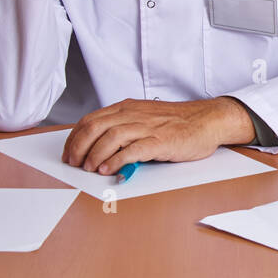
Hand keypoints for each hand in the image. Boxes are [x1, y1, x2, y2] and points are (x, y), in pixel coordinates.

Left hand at [61, 97, 256, 174]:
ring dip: (95, 155)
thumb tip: (100, 147)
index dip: (74, 138)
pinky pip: (133, 150)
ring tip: (90, 169)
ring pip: (110, 137)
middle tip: (74, 163)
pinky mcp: (161, 141)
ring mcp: (147, 127)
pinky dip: (117, 160)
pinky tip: (110, 170)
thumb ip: (124, 127)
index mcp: (128, 108)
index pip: (90, 120)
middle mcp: (134, 114)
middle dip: (79, 147)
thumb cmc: (178, 123)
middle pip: (95, 127)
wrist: (208, 120)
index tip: (69, 153)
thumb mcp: (145, 118)